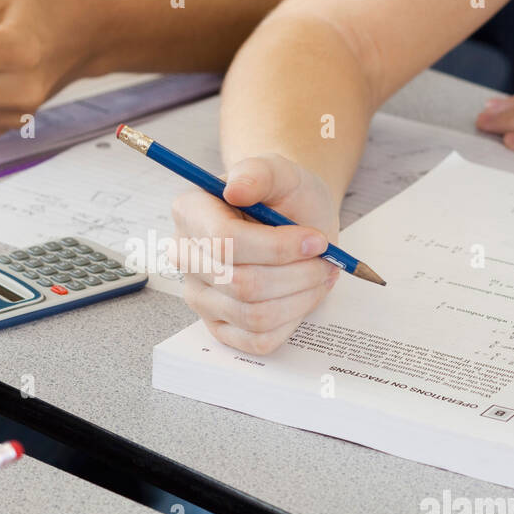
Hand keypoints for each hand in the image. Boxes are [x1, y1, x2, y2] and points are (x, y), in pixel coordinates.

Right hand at [171, 154, 339, 355]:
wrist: (291, 219)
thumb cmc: (282, 195)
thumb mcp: (280, 171)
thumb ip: (259, 172)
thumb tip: (236, 188)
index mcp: (190, 213)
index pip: (225, 242)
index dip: (278, 248)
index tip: (317, 240)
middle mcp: (186, 258)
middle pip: (242, 284)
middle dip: (297, 275)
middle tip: (327, 260)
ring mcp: (199, 297)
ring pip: (254, 316)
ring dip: (300, 298)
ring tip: (319, 275)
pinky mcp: (219, 326)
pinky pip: (258, 341)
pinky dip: (292, 321)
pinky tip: (301, 296)